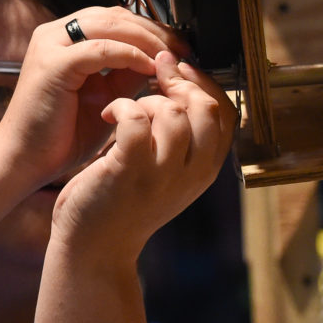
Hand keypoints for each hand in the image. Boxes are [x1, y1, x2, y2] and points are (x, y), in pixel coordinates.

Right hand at [0, 6, 188, 188]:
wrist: (25, 161)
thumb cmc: (62, 136)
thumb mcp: (106, 98)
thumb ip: (127, 75)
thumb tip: (160, 62)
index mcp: (66, 39)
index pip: (117, 19)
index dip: (151, 30)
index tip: (179, 49)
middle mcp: (56, 34)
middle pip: (116, 16)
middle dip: (154, 31)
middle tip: (183, 50)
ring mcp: (51, 45)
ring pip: (110, 25)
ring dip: (146, 40)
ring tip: (170, 59)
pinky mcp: (53, 63)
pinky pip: (101, 49)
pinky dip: (130, 55)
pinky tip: (149, 69)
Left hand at [50, 50, 236, 255]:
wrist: (96, 249)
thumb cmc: (126, 202)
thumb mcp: (167, 172)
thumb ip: (181, 136)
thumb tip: (180, 78)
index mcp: (205, 172)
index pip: (226, 114)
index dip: (204, 84)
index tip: (179, 73)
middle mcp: (191, 174)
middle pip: (206, 108)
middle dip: (179, 82)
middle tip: (152, 76)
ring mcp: (161, 174)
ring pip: (173, 111)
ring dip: (147, 98)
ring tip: (128, 109)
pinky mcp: (128, 170)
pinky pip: (134, 118)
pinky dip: (120, 106)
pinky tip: (108, 114)